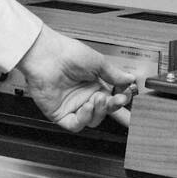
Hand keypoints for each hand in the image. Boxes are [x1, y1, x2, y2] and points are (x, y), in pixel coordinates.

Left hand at [16, 27, 137, 132]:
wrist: (47, 55)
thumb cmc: (68, 53)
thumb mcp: (97, 62)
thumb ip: (114, 74)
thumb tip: (129, 79)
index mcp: (94, 84)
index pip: (112, 98)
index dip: (120, 100)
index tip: (127, 95)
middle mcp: (83, 96)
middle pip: (104, 112)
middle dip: (112, 107)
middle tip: (116, 99)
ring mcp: (72, 106)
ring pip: (92, 120)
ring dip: (98, 112)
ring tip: (98, 99)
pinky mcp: (60, 114)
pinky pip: (75, 124)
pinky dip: (83, 119)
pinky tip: (86, 107)